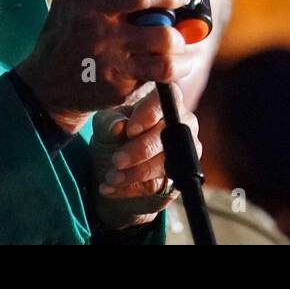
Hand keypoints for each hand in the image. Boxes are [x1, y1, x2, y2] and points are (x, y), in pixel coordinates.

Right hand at [13, 0, 194, 135]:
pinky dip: (174, 73)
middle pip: (160, 32)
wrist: (47, 84)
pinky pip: (159, 81)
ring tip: (182, 47)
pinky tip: (174, 64)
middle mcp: (104, 37)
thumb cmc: (62, 30)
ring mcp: (114, 67)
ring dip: (183, 54)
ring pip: (166, 62)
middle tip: (180, 24)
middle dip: (178, 28)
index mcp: (92, 7)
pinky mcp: (120, 90)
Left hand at [90, 83, 200, 229]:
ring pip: (164, 164)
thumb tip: (118, 126)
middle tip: (117, 160)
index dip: (148, 116)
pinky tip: (110, 188)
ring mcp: (184, 151)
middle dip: (140, 151)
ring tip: (110, 177)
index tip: (130, 130)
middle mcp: (181, 123)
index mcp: (162, 101)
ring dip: (134, 174)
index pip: (162, 103)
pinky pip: (157, 184)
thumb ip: (109, 122)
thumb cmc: (113, 135)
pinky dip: (131, 188)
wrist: (115, 166)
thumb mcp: (105, 124)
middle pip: (167, 136)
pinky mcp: (179, 177)